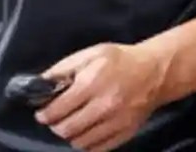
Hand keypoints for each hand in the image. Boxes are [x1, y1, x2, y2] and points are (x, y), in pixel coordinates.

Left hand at [35, 42, 168, 151]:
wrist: (154, 72)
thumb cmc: (119, 60)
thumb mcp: (89, 54)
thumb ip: (63, 69)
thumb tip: (41, 83)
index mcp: (91, 84)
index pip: (58, 109)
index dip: (45, 114)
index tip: (41, 113)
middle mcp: (104, 107)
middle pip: (67, 129)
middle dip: (55, 126)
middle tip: (54, 119)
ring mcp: (116, 123)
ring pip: (81, 142)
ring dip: (70, 136)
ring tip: (69, 125)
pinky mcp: (125, 133)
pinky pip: (98, 148)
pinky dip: (87, 144)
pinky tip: (85, 132)